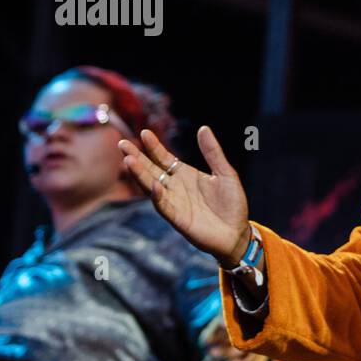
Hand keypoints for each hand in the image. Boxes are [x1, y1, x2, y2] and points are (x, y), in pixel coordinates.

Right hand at [118, 126, 250, 267]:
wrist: (238, 232)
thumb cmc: (232, 204)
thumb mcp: (226, 173)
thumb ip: (213, 153)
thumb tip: (203, 128)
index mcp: (184, 175)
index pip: (163, 158)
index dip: (154, 147)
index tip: (144, 132)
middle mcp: (175, 188)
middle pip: (151, 170)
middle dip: (137, 157)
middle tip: (123, 143)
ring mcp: (175, 203)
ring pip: (152, 187)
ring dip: (140, 175)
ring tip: (129, 160)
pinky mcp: (179, 220)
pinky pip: (165, 207)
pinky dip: (158, 198)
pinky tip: (154, 186)